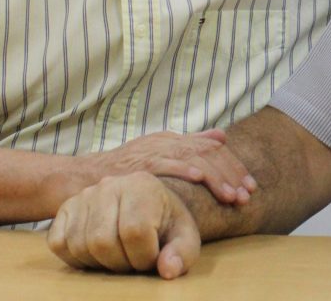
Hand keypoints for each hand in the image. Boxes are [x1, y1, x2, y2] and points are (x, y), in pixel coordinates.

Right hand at [48, 172, 198, 277]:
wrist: (144, 205)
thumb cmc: (164, 223)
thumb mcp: (184, 237)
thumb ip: (182, 254)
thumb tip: (167, 269)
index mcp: (142, 185)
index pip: (134, 232)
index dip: (143, 257)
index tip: (152, 257)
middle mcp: (109, 185)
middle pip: (101, 241)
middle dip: (120, 263)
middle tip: (133, 259)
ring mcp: (84, 196)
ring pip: (79, 245)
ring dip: (99, 263)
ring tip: (118, 254)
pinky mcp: (65, 209)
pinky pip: (58, 243)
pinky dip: (76, 258)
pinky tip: (97, 253)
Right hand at [76, 128, 256, 204]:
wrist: (80, 177)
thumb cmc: (121, 171)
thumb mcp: (157, 152)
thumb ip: (189, 144)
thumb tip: (221, 136)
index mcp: (171, 139)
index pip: (212, 148)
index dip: (234, 165)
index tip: (249, 185)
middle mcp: (165, 142)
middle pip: (208, 152)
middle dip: (231, 173)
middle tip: (247, 193)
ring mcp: (151, 151)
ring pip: (192, 158)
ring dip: (215, 176)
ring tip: (232, 195)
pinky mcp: (137, 164)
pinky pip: (163, 164)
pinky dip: (183, 169)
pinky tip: (200, 178)